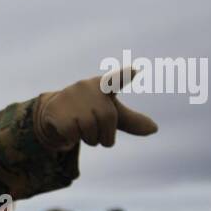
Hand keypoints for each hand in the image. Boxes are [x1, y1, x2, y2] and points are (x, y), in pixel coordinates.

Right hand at [34, 68, 157, 149]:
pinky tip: (69, 130)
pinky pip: (74, 134)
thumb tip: (155, 129)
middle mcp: (88, 87)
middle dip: (105, 135)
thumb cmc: (88, 111)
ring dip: (90, 139)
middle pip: (107, 118)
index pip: (115, 79)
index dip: (124, 76)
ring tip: (82, 132)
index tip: (135, 71)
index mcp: (104, 86)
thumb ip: (131, 121)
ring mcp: (71, 96)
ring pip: (90, 128)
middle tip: (99, 136)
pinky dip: (74, 138)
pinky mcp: (58, 110)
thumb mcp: (109, 114)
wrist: (55, 112)